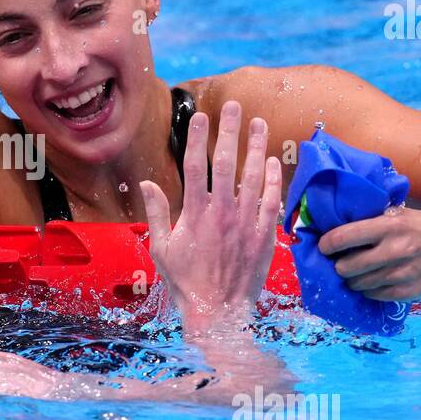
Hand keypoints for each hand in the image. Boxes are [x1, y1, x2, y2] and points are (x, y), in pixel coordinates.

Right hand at [140, 100, 283, 333]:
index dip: (198, 138)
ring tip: (258, 123)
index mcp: (195, 214)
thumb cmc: (185, 283)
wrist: (218, 313)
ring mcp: (246, 224)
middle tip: (235, 106)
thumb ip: (157, 213)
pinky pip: (271, 201)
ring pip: (253, 177)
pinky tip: (272, 161)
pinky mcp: (264, 236)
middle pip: (226, 163)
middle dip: (231, 131)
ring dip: (256, 147)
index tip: (201, 116)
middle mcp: (222, 214)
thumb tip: (147, 183)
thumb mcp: (161, 249)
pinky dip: (273, 179)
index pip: (196, 166)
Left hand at [318, 204, 420, 301]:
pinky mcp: (409, 292)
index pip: (343, 237)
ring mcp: (402, 274)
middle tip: (340, 262)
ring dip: (352, 279)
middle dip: (338, 265)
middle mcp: (395, 250)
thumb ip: (372, 221)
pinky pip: (374, 296)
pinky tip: (373, 281)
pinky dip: (368, 290)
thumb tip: (336, 227)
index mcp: (390, 226)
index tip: (324, 246)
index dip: (326, 244)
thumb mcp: (399, 214)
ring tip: (356, 272)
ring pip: (358, 284)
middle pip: (346, 267)